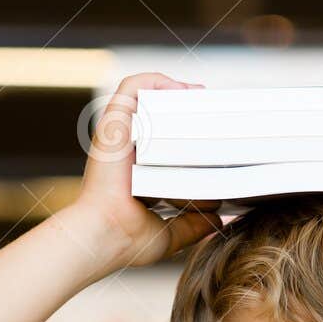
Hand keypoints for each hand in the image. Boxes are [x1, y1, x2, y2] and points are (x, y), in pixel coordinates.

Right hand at [68, 72, 222, 268]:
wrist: (104, 236)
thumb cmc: (127, 240)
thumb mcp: (169, 234)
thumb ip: (193, 226)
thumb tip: (218, 219)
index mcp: (137, 170)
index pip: (162, 140)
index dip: (186, 130)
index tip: (212, 131)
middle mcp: (126, 149)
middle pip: (156, 114)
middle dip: (184, 105)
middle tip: (211, 108)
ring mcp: (118, 135)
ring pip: (146, 96)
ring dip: (173, 89)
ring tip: (200, 95)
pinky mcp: (113, 123)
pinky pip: (131, 87)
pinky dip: (155, 80)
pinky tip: (182, 89)